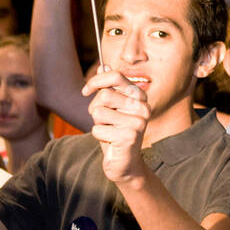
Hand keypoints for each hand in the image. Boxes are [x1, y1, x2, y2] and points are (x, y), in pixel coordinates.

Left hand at [82, 68, 149, 182]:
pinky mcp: (129, 137)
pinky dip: (99, 136)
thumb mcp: (112, 108)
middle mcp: (143, 108)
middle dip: (96, 108)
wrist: (125, 164)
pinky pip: (98, 129)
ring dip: (97, 123)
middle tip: (103, 120)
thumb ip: (109, 87)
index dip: (96, 81)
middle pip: (105, 95)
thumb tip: (103, 66)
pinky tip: (110, 142)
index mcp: (140, 97)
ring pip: (99, 112)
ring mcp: (138, 123)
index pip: (116, 76)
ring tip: (109, 131)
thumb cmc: (116, 133)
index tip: (85, 91)